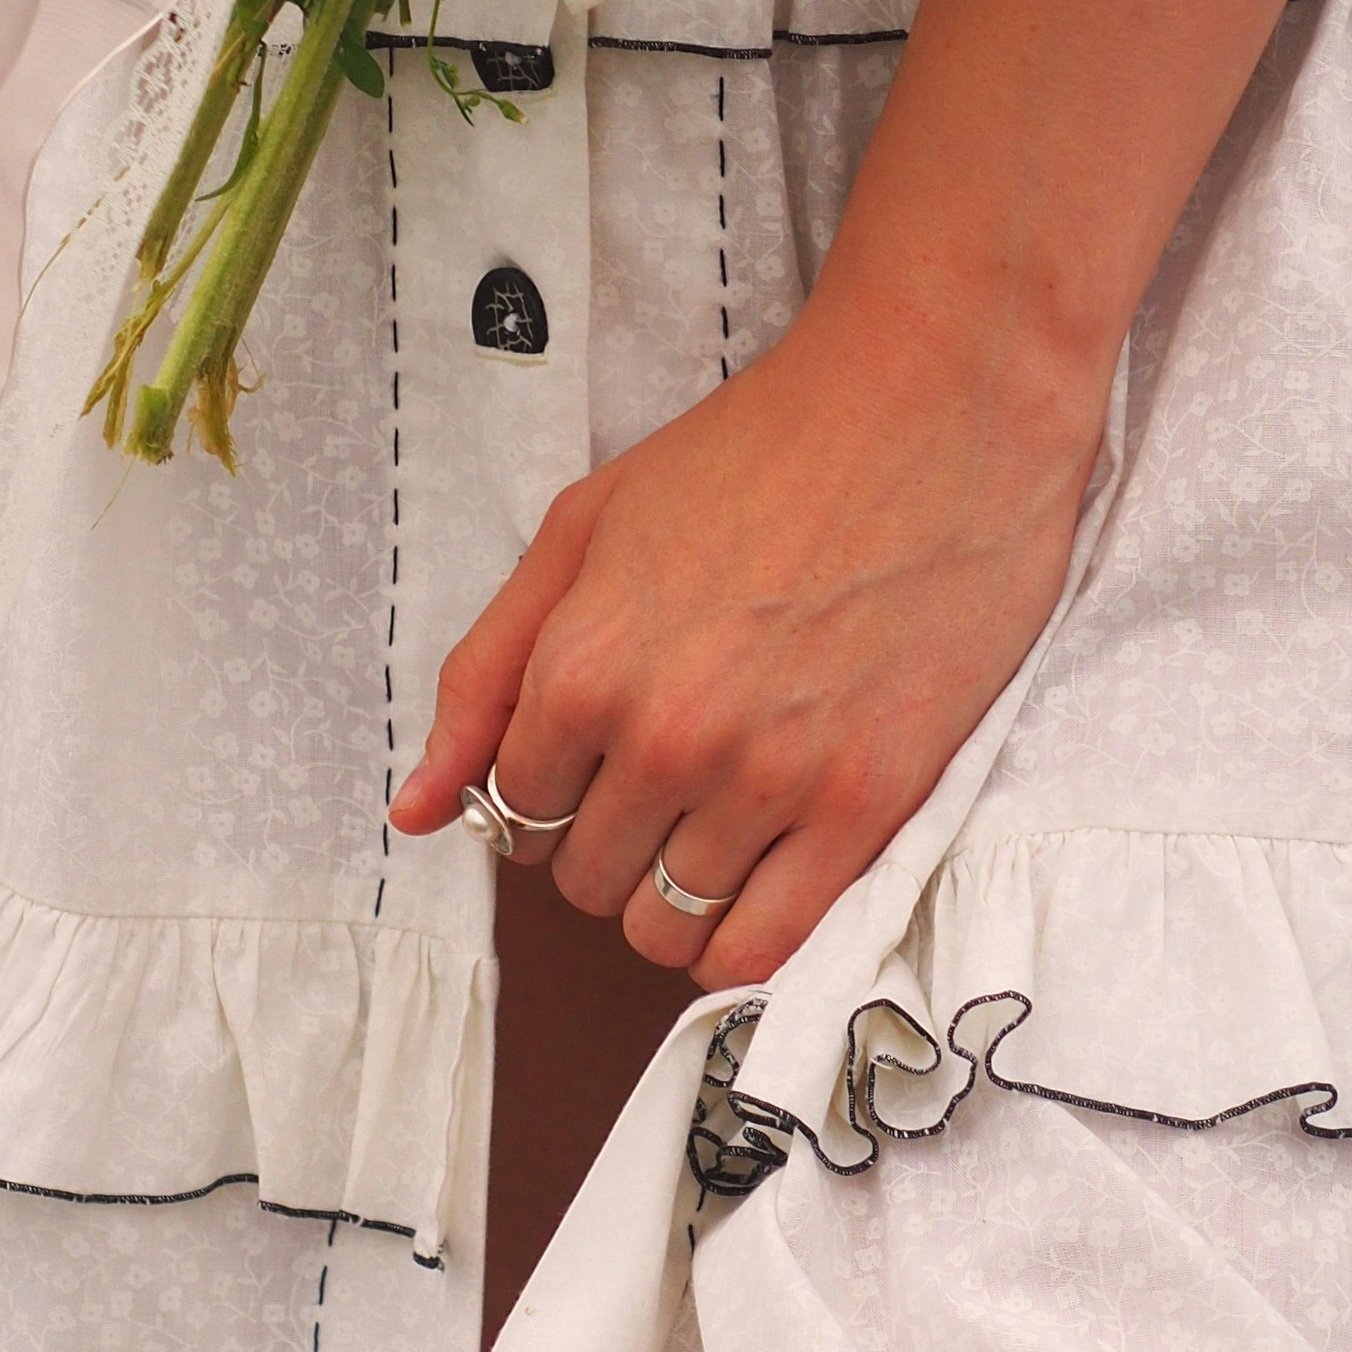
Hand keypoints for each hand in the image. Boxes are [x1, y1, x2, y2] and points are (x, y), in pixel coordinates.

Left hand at [388, 290, 1103, 989]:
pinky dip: (740, 937)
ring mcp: (769, 779)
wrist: (934, 401)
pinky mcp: (867, 804)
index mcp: (581, 666)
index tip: (596, 755)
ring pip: (666, 926)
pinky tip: (758, 874)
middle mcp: (665, 737)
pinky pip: (763, 949)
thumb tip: (417, 809)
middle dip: (608, 837)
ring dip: (677, 883)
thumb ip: (487, 670)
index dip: (549, 789)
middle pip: (586, 880)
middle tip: (668, 766)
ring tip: (720, 806)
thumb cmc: (761, 446)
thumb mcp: (587, 524)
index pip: (516, 814)